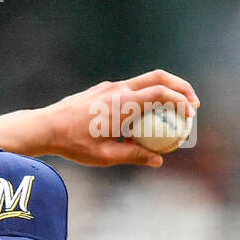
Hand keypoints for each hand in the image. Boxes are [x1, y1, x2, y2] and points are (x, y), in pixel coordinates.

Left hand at [42, 70, 198, 167]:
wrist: (47, 127)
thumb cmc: (74, 144)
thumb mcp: (105, 156)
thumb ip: (134, 156)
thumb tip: (159, 161)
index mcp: (123, 105)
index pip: (161, 94)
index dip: (181, 102)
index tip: (190, 115)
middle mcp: (120, 90)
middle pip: (160, 78)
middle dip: (181, 88)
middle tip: (193, 105)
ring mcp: (111, 87)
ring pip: (146, 81)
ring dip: (165, 91)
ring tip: (174, 110)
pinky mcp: (104, 89)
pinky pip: (131, 89)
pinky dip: (146, 96)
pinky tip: (145, 116)